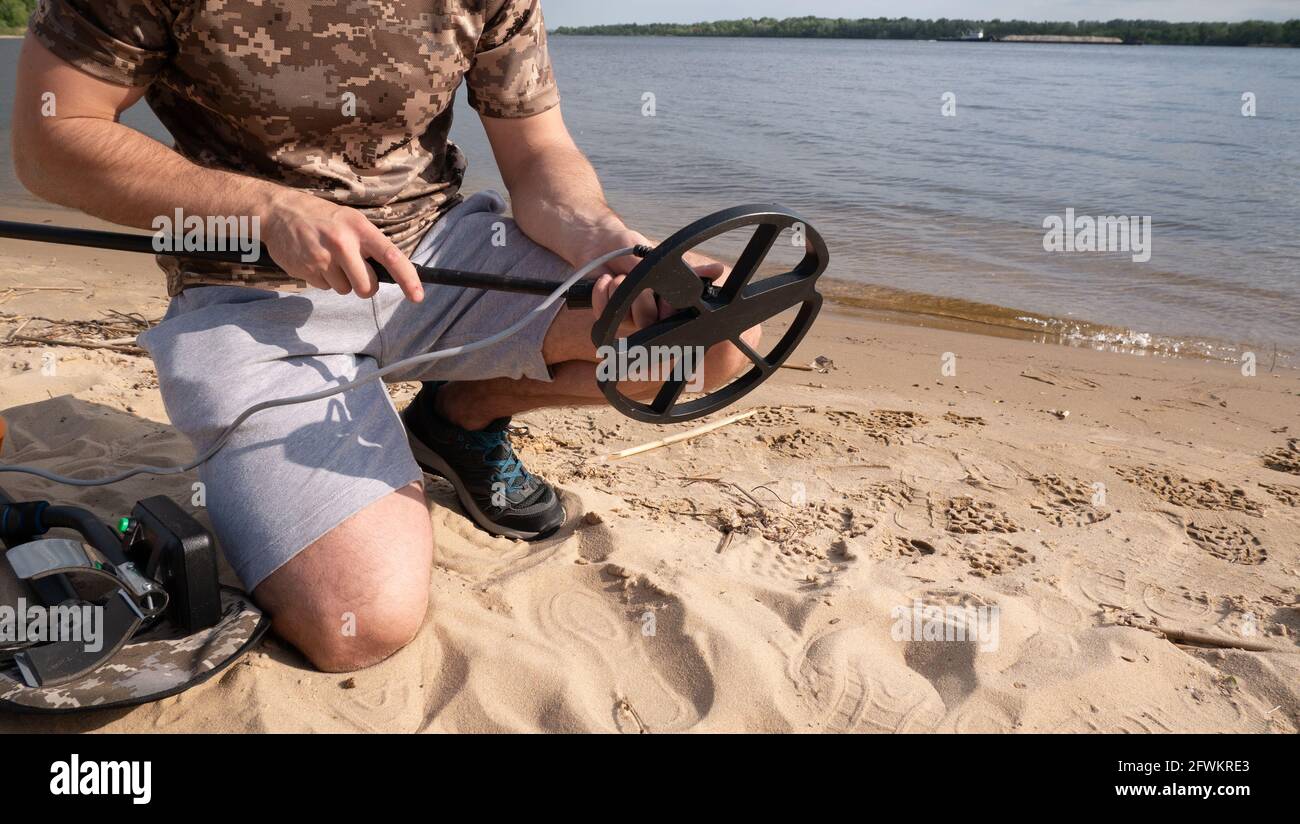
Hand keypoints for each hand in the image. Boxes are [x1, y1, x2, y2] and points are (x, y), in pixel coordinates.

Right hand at [260, 190, 423, 301]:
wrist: (279, 211)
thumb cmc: (324, 218)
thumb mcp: (351, 220)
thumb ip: (371, 244)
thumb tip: (393, 273)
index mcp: (359, 228)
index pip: (391, 256)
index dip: (408, 278)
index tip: (417, 296)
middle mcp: (342, 243)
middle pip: (366, 287)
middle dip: (364, 286)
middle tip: (354, 270)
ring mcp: (322, 258)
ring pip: (345, 290)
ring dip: (341, 281)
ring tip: (329, 258)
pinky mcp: (305, 270)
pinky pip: (325, 288)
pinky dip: (323, 279)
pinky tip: (315, 260)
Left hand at [587, 230, 726, 330]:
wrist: (601, 244)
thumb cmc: (632, 250)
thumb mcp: (661, 256)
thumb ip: (688, 269)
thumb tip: (718, 270)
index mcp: (665, 303)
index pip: (673, 320)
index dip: (668, 309)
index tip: (664, 296)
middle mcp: (648, 314)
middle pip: (648, 322)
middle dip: (641, 295)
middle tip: (635, 277)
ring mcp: (626, 318)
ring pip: (626, 316)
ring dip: (620, 288)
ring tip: (620, 275)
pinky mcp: (605, 316)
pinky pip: (604, 312)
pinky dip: (603, 291)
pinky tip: (606, 279)